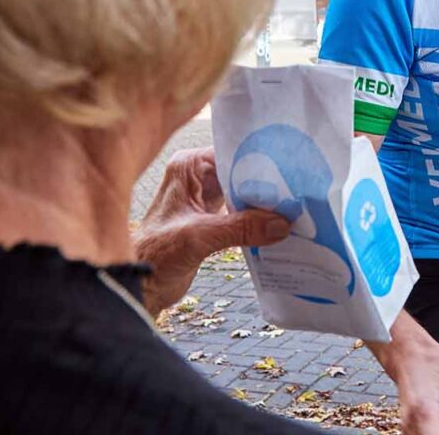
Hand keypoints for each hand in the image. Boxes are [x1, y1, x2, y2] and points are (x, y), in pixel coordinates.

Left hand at [132, 146, 290, 312]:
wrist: (141, 286)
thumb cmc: (155, 254)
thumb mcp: (200, 235)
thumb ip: (240, 228)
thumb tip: (281, 224)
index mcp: (188, 166)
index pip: (232, 154)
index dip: (259, 162)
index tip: (289, 169)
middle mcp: (196, 177)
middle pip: (241, 174)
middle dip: (266, 184)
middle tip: (297, 191)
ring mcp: (204, 199)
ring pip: (242, 194)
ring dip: (263, 204)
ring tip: (293, 207)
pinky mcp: (211, 220)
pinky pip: (240, 214)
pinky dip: (256, 220)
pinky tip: (278, 225)